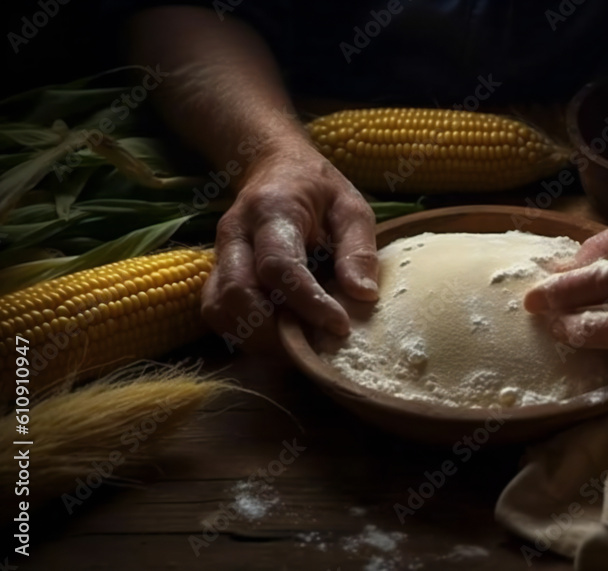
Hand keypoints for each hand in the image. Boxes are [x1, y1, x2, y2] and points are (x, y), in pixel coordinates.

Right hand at [201, 143, 377, 351]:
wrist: (273, 167)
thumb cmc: (318, 189)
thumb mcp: (351, 207)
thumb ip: (358, 250)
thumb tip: (363, 297)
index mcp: (271, 211)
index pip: (278, 266)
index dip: (307, 302)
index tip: (341, 326)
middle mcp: (235, 234)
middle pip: (238, 292)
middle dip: (275, 331)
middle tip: (315, 348)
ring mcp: (219, 254)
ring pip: (219, 307)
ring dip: (256, 338)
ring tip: (298, 347)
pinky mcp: (216, 272)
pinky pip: (217, 311)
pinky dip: (244, 334)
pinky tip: (278, 339)